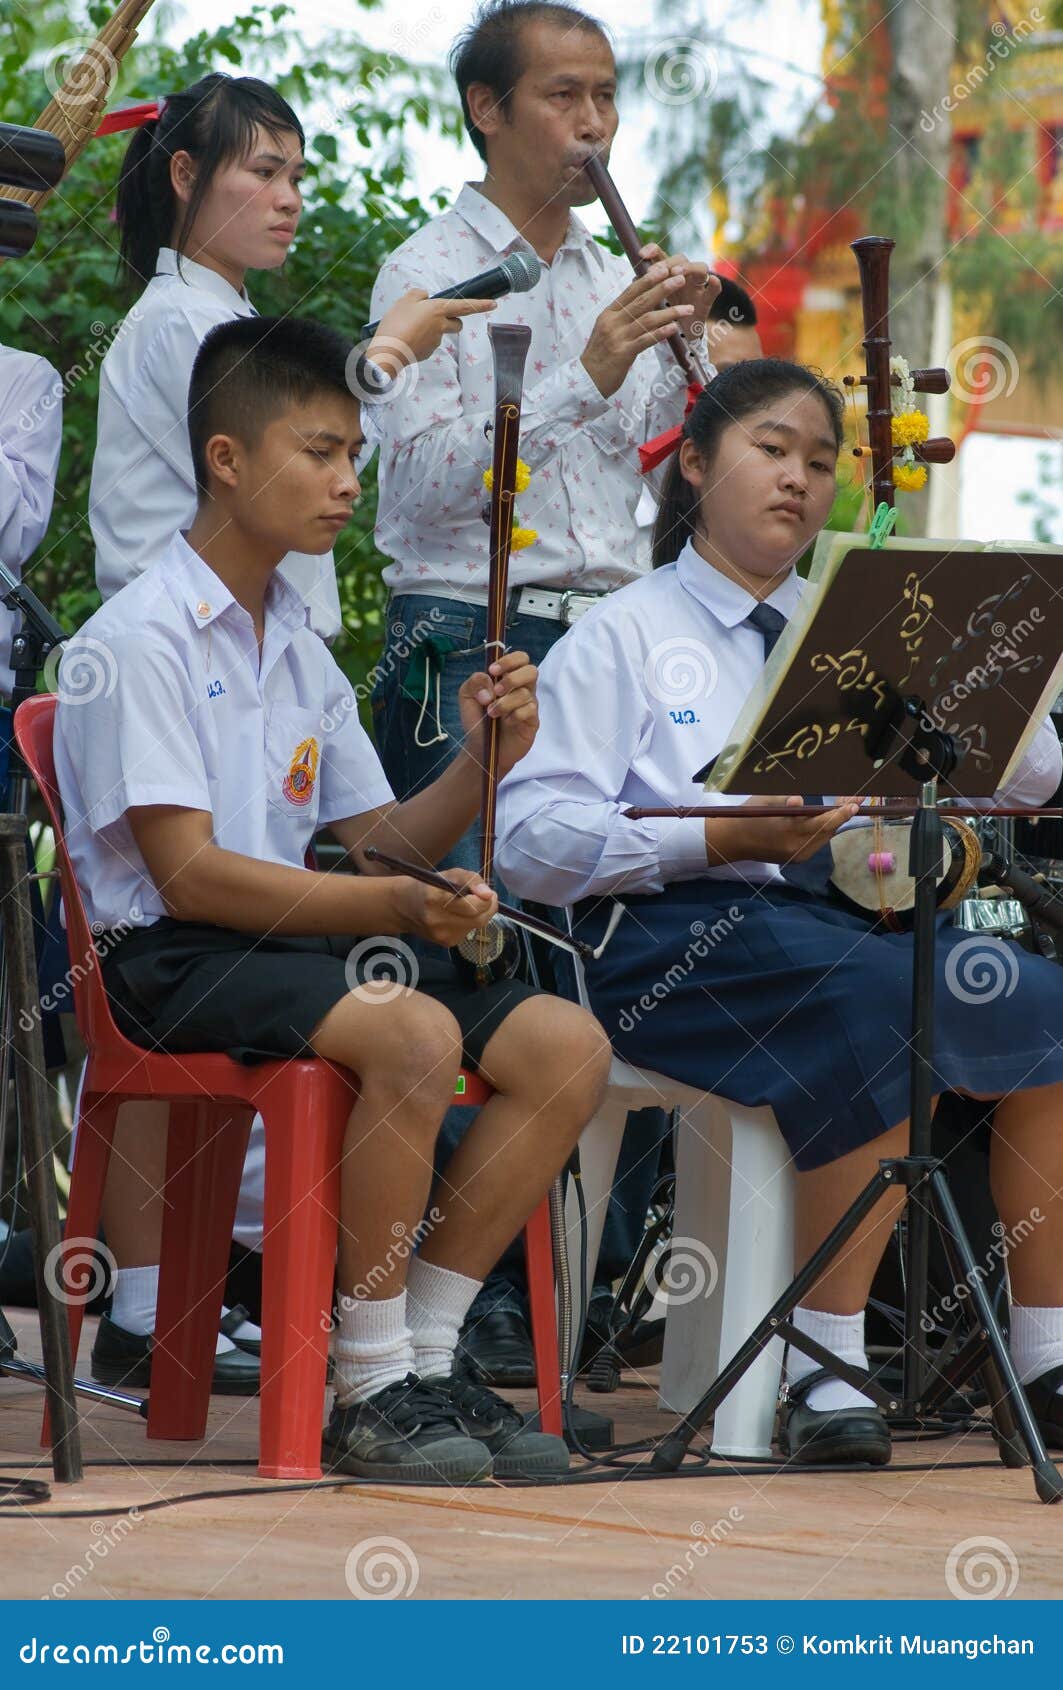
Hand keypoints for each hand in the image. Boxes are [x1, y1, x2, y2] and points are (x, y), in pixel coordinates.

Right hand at [368, 289, 496, 377]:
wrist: (388, 352)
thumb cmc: (396, 323)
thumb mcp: (404, 301)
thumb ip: (418, 294)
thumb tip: (425, 297)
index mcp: (438, 310)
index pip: (465, 306)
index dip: (481, 305)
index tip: (494, 304)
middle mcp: (441, 326)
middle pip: (457, 323)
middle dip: (452, 320)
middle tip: (436, 316)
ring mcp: (436, 342)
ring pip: (441, 333)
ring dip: (432, 329)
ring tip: (410, 327)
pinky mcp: (428, 353)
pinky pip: (429, 343)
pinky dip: (422, 340)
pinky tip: (408, 338)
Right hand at [391, 868, 497, 946]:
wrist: (404, 907)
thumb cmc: (429, 886)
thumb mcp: (449, 874)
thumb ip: (471, 880)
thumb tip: (489, 894)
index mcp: (435, 899)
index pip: (471, 906)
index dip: (486, 900)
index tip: (489, 892)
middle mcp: (437, 920)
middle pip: (478, 920)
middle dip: (488, 908)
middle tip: (489, 898)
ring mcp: (441, 935)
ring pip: (476, 926)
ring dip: (480, 914)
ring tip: (470, 904)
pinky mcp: (446, 943)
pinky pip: (468, 932)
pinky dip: (470, 922)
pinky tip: (460, 915)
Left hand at [458, 649, 539, 775]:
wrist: (481, 748)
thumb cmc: (477, 720)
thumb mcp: (466, 697)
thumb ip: (474, 682)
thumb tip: (490, 683)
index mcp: (507, 678)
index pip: (520, 658)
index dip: (509, 660)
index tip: (492, 671)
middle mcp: (521, 688)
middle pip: (531, 670)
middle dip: (512, 678)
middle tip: (496, 692)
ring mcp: (528, 704)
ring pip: (526, 693)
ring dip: (506, 702)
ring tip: (491, 713)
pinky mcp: (532, 720)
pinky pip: (529, 710)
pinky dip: (515, 714)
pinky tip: (506, 722)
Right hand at [580, 264, 695, 397]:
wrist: (585, 380)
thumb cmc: (599, 355)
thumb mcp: (606, 330)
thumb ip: (621, 316)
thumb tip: (638, 303)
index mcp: (609, 313)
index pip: (630, 291)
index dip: (648, 279)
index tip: (664, 268)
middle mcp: (612, 322)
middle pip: (641, 301)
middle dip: (663, 288)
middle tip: (681, 278)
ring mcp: (618, 337)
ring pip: (647, 319)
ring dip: (670, 312)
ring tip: (688, 309)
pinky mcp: (623, 353)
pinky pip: (646, 340)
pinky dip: (661, 333)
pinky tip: (674, 328)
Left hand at [637, 245, 719, 346]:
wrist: (681, 334)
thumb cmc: (666, 315)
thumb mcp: (654, 301)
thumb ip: (648, 288)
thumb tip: (633, 279)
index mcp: (669, 273)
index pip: (663, 255)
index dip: (654, 250)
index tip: (641, 254)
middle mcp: (685, 276)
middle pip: (681, 258)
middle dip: (669, 262)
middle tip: (657, 271)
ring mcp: (698, 287)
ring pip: (700, 268)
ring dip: (688, 268)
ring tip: (678, 273)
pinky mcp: (707, 301)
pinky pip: (715, 289)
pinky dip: (715, 284)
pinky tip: (713, 281)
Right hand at [705, 795, 861, 867]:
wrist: (732, 841)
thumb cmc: (747, 816)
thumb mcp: (764, 802)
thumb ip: (784, 801)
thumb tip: (799, 800)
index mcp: (788, 831)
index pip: (822, 822)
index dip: (840, 813)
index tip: (854, 804)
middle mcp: (796, 847)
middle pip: (827, 831)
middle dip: (841, 816)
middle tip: (854, 801)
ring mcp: (797, 855)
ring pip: (823, 838)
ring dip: (833, 824)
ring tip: (843, 807)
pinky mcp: (795, 858)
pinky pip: (815, 843)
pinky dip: (822, 831)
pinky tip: (825, 819)